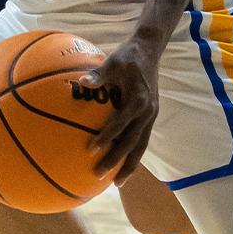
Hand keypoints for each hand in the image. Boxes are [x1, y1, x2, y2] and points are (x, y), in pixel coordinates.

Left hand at [82, 39, 161, 183]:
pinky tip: (121, 165)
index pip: (120, 123)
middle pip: (132, 142)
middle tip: (99, 174)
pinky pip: (141, 140)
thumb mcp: (112, 62)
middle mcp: (147, 112)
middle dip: (117, 161)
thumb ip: (98, 75)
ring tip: (116, 183)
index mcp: (138, 100)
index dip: (106, 137)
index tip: (90, 149)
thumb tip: (81, 81)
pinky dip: (132, 154)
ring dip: (129, 165)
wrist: (149, 50)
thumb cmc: (127, 56)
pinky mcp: (150, 117)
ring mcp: (151, 116)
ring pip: (140, 146)